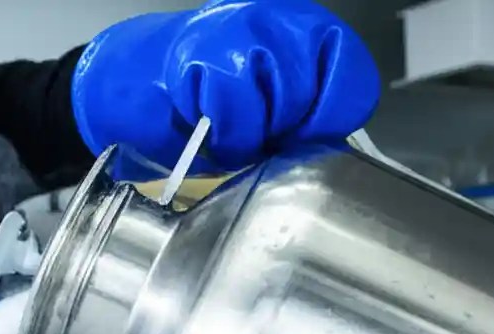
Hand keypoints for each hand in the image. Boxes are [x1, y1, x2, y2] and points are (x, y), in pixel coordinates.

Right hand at [72, 0, 380, 178]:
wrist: (140, 79)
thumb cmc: (213, 97)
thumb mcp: (275, 102)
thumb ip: (308, 115)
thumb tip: (327, 151)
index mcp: (310, 33)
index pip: (353, 83)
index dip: (330, 122)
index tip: (303, 138)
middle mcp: (281, 21)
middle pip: (309, 98)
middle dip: (281, 130)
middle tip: (255, 131)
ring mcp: (241, 31)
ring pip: (276, 106)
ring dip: (250, 135)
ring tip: (229, 128)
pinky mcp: (202, 55)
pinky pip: (233, 116)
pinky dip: (221, 137)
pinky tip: (203, 121)